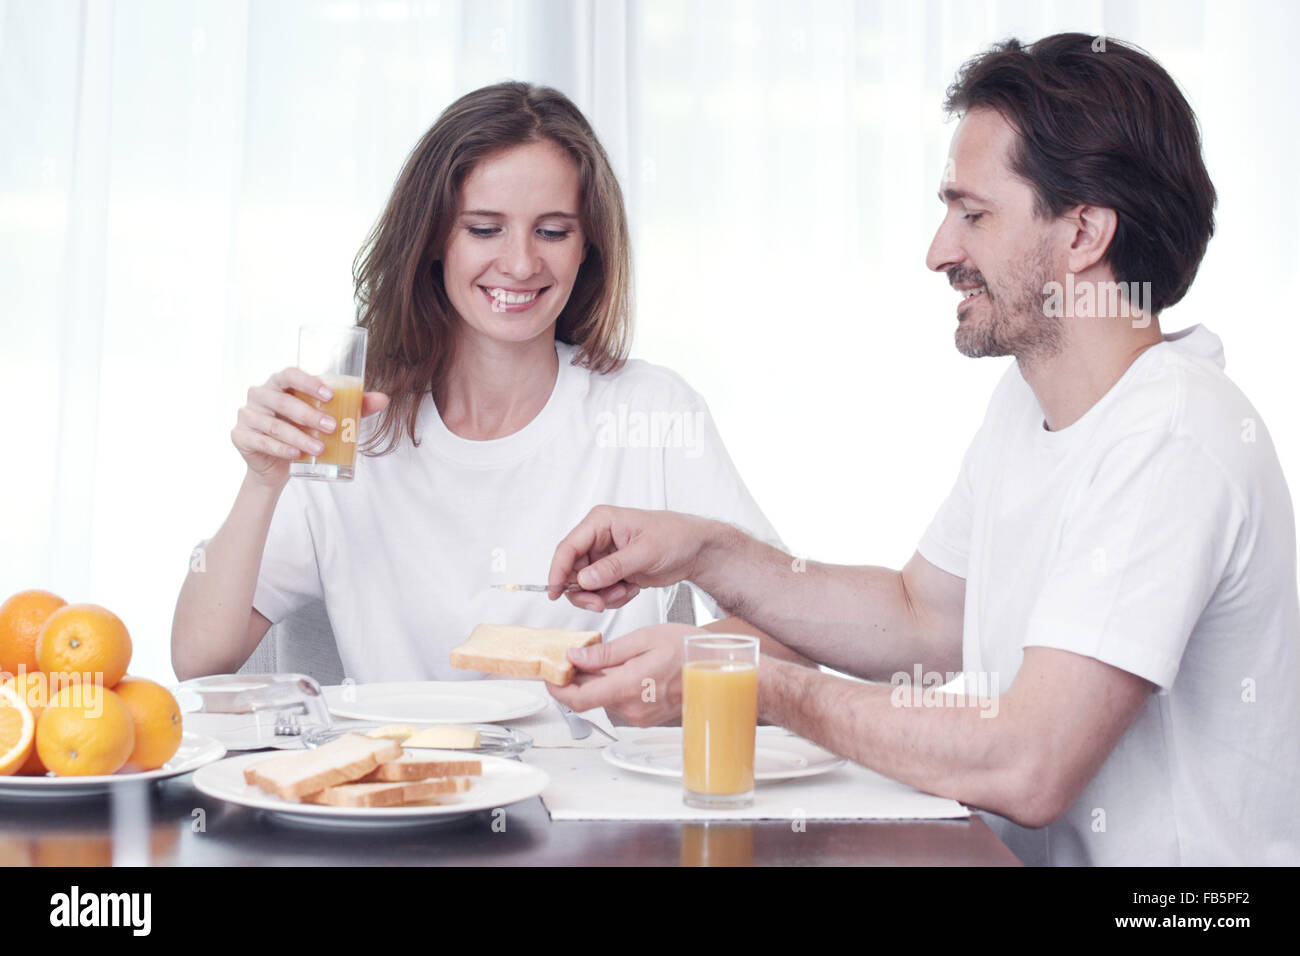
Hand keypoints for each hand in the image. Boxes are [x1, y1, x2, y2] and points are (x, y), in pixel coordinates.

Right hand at [231, 367, 388, 489]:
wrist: (277, 466)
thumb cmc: (305, 432)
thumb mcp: (329, 418)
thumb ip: (354, 407)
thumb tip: (384, 399)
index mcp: (279, 383)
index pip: (289, 373)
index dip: (308, 382)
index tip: (330, 395)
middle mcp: (259, 394)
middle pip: (282, 400)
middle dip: (308, 414)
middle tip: (331, 427)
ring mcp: (247, 415)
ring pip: (272, 424)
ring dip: (298, 437)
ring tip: (320, 448)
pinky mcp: (240, 436)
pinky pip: (260, 441)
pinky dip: (280, 449)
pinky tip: (296, 455)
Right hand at [547, 506, 716, 611]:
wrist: (696, 550)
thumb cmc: (676, 537)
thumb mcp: (645, 552)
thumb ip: (613, 567)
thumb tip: (584, 579)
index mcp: (601, 522)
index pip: (568, 547)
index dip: (558, 571)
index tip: (555, 592)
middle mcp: (598, 538)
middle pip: (572, 570)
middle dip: (585, 591)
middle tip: (600, 604)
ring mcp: (604, 557)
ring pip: (585, 585)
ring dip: (602, 596)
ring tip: (626, 592)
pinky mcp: (613, 572)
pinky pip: (600, 592)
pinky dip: (613, 597)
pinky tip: (632, 590)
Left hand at [548, 623, 702, 725]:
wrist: (716, 668)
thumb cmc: (687, 650)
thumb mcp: (643, 639)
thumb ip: (606, 653)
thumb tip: (575, 657)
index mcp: (627, 687)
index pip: (577, 698)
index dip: (556, 688)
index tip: (550, 673)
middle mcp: (631, 708)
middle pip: (588, 698)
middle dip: (576, 678)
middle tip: (576, 655)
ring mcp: (639, 716)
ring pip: (603, 699)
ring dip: (596, 680)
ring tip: (607, 657)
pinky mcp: (645, 718)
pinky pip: (619, 702)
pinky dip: (612, 686)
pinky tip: (623, 668)